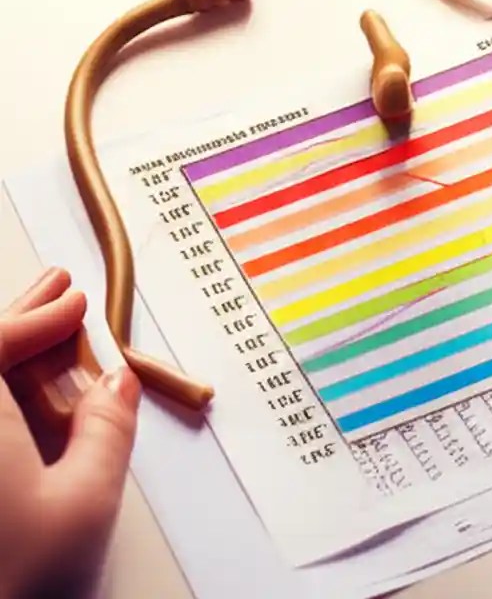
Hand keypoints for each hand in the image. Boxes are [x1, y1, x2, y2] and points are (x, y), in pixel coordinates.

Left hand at [0, 268, 140, 598]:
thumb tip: (116, 384)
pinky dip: (2, 399)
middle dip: (16, 320)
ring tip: (40, 329)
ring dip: (7, 356)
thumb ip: (105, 430)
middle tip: (54, 288)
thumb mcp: (85, 502)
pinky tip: (22, 393)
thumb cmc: (17, 586)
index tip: (75, 304)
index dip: (35, 316)